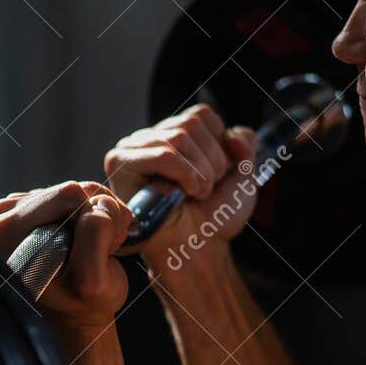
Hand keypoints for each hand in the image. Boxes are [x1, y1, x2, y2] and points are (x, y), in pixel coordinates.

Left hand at [0, 182, 133, 335]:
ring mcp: (21, 206)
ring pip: (85, 189)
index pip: (68, 197)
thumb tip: (100, 204)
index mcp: (6, 233)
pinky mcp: (40, 200)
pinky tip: (90, 240)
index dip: (94, 224)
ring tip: (94, 250)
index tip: (90, 256)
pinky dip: (98, 214)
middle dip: (98, 218)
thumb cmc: (81, 303)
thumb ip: (95, 236)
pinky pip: (86, 191)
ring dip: (101, 218)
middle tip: (97, 252)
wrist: (76, 311)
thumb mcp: (92, 282)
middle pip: (76, 189)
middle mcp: (5, 215)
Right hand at [102, 105, 257, 271]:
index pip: (201, 115)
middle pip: (191, 124)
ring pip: (178, 137)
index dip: (219, 145)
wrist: (198, 249)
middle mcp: (150, 139)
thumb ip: (244, 145)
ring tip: (195, 195)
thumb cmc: (215, 218)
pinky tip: (183, 194)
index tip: (217, 176)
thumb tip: (231, 134)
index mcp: (174, 135)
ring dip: (199, 172)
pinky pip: (163, 154)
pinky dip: (185, 174)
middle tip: (206, 190)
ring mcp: (133, 150)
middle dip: (212, 161)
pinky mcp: (121, 165)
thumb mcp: (243, 175)